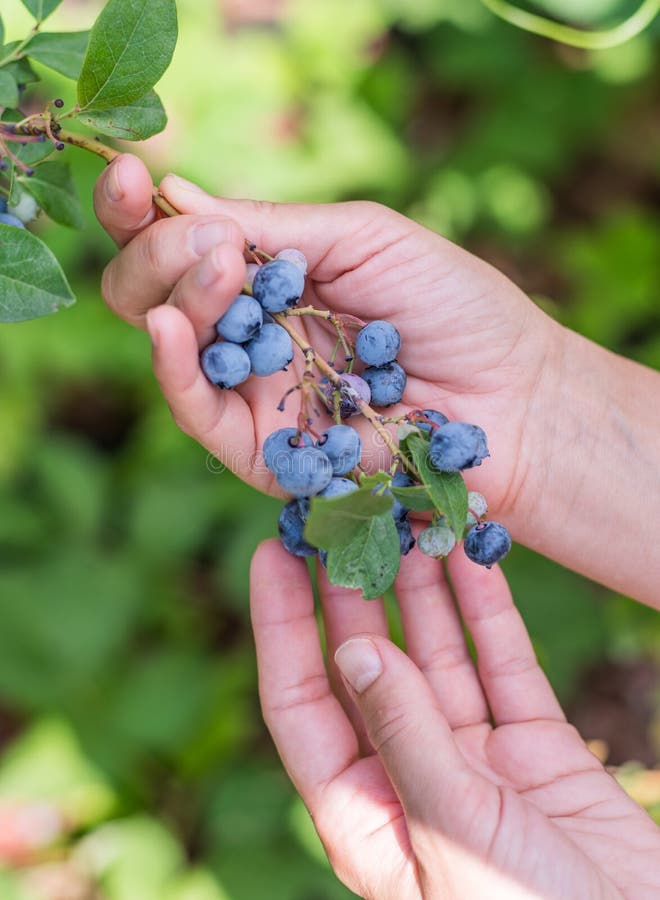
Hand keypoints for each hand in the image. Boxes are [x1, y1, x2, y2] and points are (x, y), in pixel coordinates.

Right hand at [94, 155, 659, 605]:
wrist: (511, 395)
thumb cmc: (453, 307)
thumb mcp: (365, 238)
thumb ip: (274, 226)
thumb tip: (176, 193)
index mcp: (269, 275)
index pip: (180, 241)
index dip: (141, 209)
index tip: (130, 176)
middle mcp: (249, 332)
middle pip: (154, 294)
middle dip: (160, 255)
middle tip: (214, 244)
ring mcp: (253, 393)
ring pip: (170, 348)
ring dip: (177, 299)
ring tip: (220, 270)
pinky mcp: (264, 451)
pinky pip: (200, 414)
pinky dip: (175, 370)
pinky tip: (174, 328)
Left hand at [250, 538, 659, 899]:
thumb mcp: (454, 833)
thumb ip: (405, 735)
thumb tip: (353, 650)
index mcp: (363, 813)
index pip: (301, 702)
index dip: (281, 624)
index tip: (272, 551)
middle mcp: (408, 776)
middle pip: (367, 664)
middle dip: (353, 588)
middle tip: (344, 515)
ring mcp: (474, 758)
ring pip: (437, 652)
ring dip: (422, 586)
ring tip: (407, 516)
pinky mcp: (535, 745)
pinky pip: (504, 663)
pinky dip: (489, 610)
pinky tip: (473, 556)